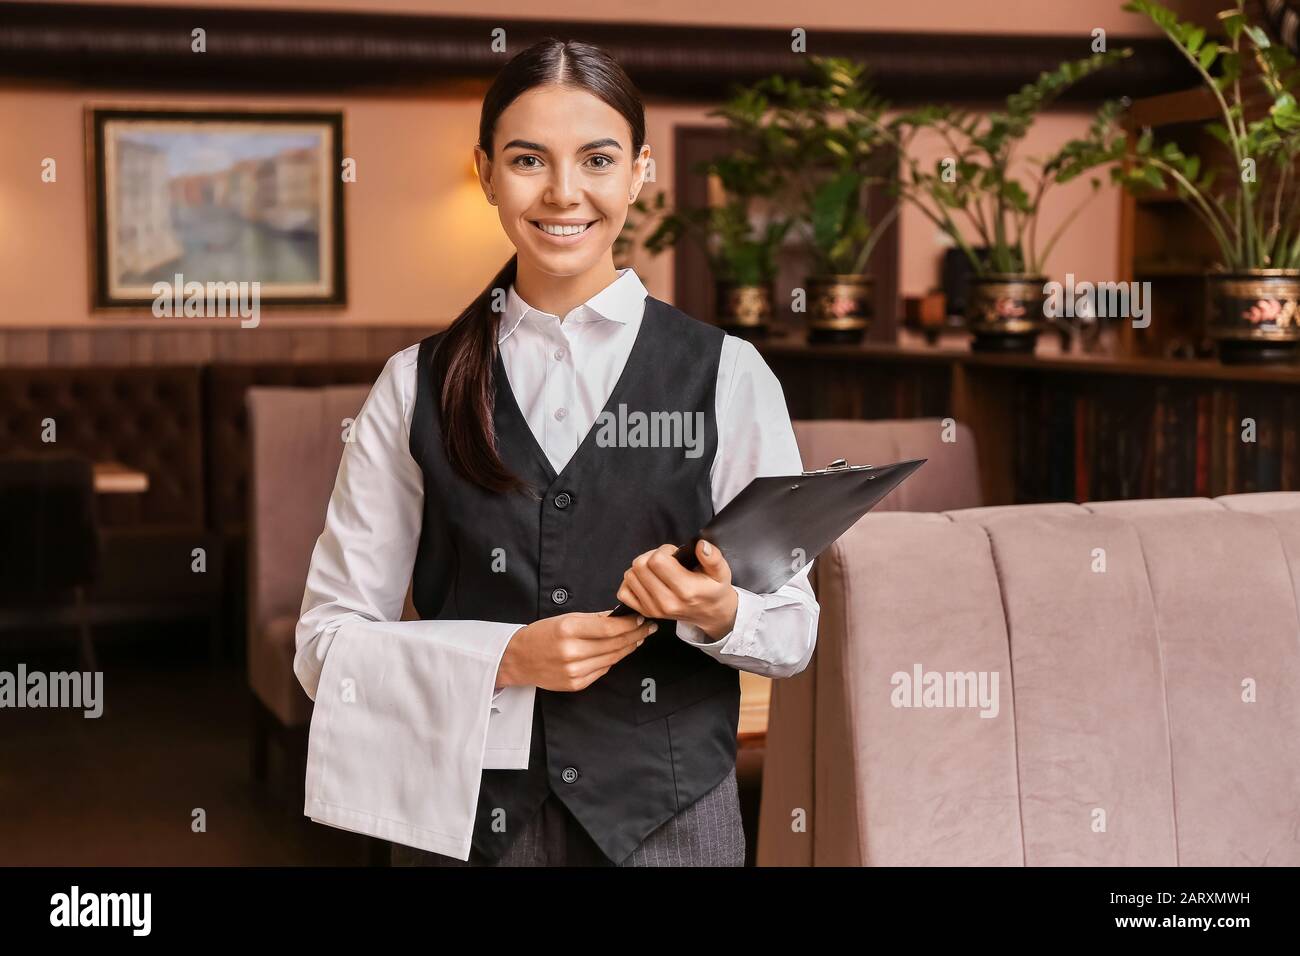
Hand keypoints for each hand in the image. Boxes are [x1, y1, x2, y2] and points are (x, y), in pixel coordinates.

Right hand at [496, 610, 656, 692]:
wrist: (519, 659)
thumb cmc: (542, 634)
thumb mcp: (566, 619)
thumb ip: (594, 619)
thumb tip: (620, 616)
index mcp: (568, 630)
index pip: (609, 628)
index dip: (629, 624)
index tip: (640, 618)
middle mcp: (572, 652)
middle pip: (615, 644)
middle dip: (635, 635)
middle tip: (647, 628)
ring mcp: (574, 671)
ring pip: (612, 658)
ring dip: (628, 648)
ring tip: (639, 638)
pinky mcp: (576, 684)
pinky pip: (602, 670)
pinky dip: (613, 659)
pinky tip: (619, 651)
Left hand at [616, 540, 738, 640]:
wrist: (710, 613)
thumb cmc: (713, 589)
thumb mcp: (721, 572)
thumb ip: (713, 557)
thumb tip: (701, 545)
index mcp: (686, 590)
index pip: (657, 561)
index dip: (664, 550)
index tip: (674, 554)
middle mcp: (667, 602)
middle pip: (640, 566)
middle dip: (651, 556)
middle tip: (665, 559)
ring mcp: (654, 609)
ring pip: (630, 576)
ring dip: (641, 567)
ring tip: (658, 569)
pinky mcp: (645, 612)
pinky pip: (624, 592)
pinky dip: (632, 582)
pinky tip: (646, 579)